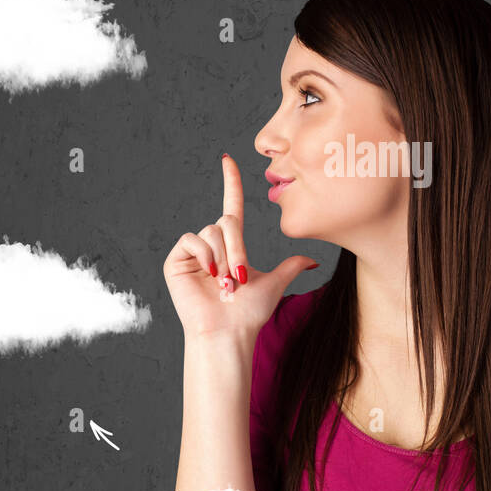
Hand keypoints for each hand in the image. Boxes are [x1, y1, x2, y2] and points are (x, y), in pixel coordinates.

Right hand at [163, 153, 318, 341]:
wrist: (229, 331)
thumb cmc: (249, 313)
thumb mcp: (275, 284)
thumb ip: (290, 267)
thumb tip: (313, 260)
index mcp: (231, 246)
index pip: (230, 206)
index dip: (230, 183)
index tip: (228, 159)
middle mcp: (211, 245)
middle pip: (227, 222)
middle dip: (238, 249)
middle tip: (239, 277)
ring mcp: (193, 252)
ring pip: (211, 231)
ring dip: (223, 258)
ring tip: (224, 284)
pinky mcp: (176, 260)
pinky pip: (191, 239)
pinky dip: (204, 255)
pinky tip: (209, 275)